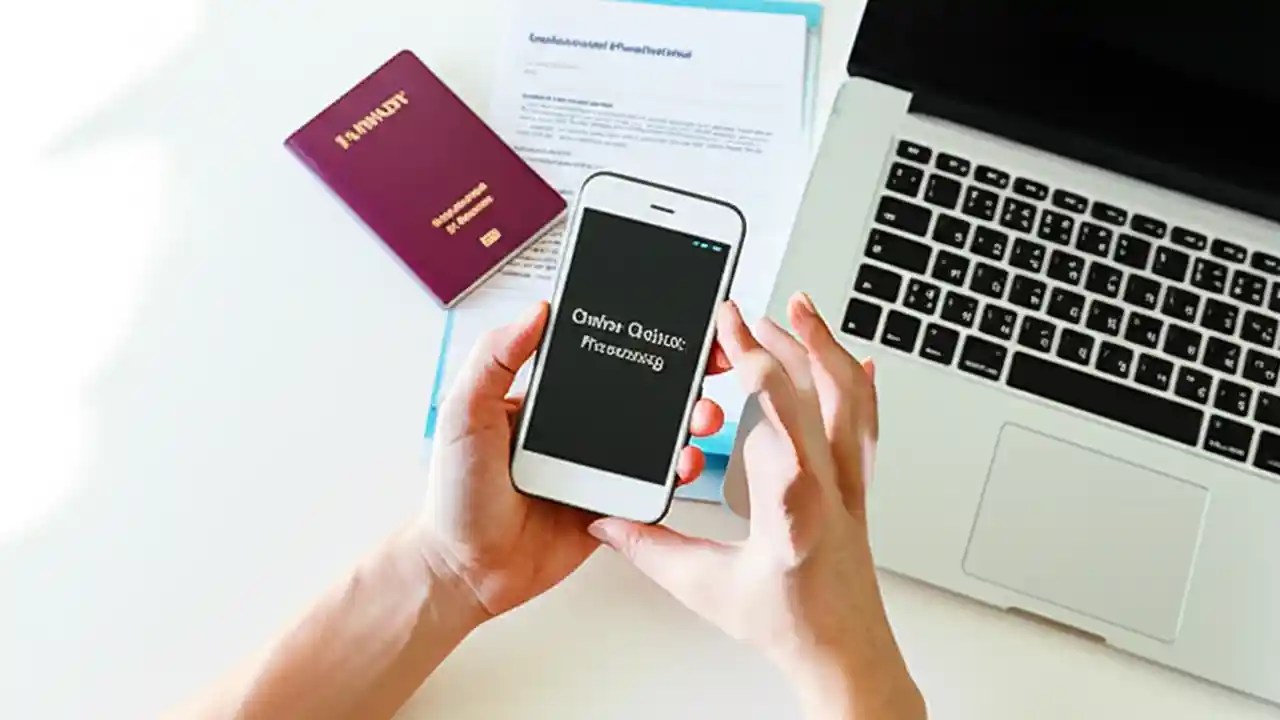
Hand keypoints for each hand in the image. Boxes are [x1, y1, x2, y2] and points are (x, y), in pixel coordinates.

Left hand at [420, 302, 725, 619]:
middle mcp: (580, 426)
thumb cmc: (454, 494)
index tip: (675, 319)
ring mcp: (601, 465)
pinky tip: (684, 464)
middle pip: (643, 390)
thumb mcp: (463, 413)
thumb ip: (494, 359)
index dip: (638, 335)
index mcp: (549, 396)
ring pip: (659, 435)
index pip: (601, 353)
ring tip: (702, 417)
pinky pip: (655, 484)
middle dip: (684, 374)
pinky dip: (678, 472)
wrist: (467, 571)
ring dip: (690, 421)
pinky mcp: (615, 503)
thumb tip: (537, 310)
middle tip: (711, 362)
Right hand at [589, 295, 924, 718]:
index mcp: (793, 510)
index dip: (757, 365)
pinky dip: (861, 384)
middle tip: (739, 313)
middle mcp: (830, 488)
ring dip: (825, 347)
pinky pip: (866, 423)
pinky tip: (859, 360)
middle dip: (779, 340)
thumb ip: (650, 548)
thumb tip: (605, 522)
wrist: (843, 652)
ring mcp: (851, 483)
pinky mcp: (859, 485)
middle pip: (818, 392)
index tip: (730, 329)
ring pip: (850, 399)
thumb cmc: (790, 625)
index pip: (779, 418)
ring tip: (798, 309)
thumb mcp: (705, 588)